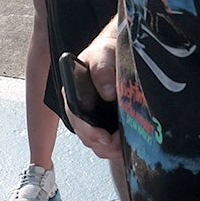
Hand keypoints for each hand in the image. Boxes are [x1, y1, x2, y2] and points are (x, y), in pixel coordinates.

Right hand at [69, 27, 121, 159]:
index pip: (76, 120)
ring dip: (110, 148)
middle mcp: (79, 108)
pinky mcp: (104, 123)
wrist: (118, 51)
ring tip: (125, 145)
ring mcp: (91, 117)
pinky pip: (106, 142)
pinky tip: (126, 143)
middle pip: (86, 136)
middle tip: (120, 144)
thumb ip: (102, 70)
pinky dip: (115, 146)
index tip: (107, 138)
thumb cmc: (106, 52)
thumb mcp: (103, 55)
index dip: (91, 133)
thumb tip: (107, 92)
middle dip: (103, 145)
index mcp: (72, 93)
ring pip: (96, 143)